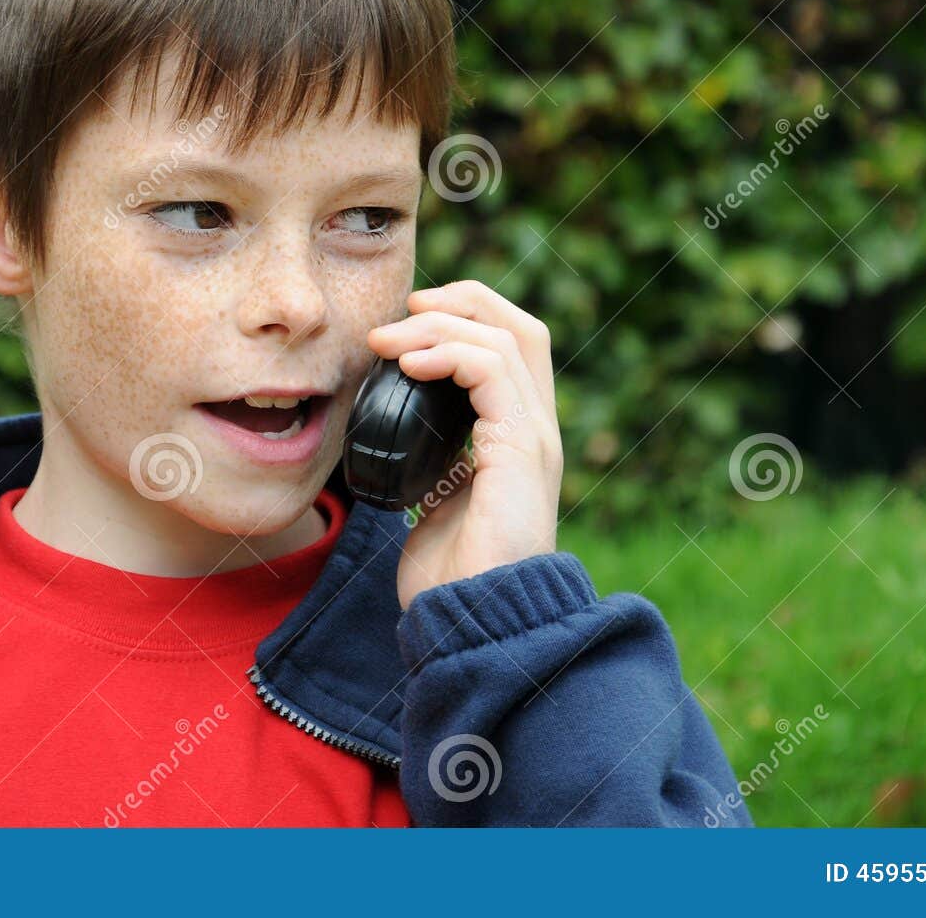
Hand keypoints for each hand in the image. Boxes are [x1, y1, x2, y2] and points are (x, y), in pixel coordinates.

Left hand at [366, 280, 562, 608]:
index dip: (468, 317)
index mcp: (518, 438)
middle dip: (462, 302)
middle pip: (520, 326)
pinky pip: (492, 371)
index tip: (411, 320)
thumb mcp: (438, 501)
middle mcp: (536, 430)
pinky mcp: (520, 449)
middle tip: (403, 311)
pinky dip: (448, 353)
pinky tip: (409, 364)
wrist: (474, 624)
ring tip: (389, 340)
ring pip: (505, 339)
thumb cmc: (452, 577)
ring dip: (440, 326)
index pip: (513, 347)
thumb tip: (397, 437)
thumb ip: (435, 464)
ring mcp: (534, 438)